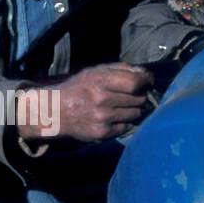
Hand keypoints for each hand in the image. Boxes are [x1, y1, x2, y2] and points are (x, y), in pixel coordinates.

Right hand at [17, 64, 152, 142]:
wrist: (55, 112)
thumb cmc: (79, 88)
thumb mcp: (95, 71)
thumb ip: (121, 69)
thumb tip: (145, 74)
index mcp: (100, 80)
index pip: (135, 82)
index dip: (146, 81)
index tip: (148, 82)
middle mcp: (102, 99)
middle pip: (138, 99)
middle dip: (140, 96)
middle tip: (134, 95)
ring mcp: (102, 118)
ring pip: (135, 114)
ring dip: (134, 110)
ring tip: (122, 106)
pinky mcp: (102, 133)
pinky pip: (127, 127)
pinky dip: (125, 122)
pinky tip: (115, 117)